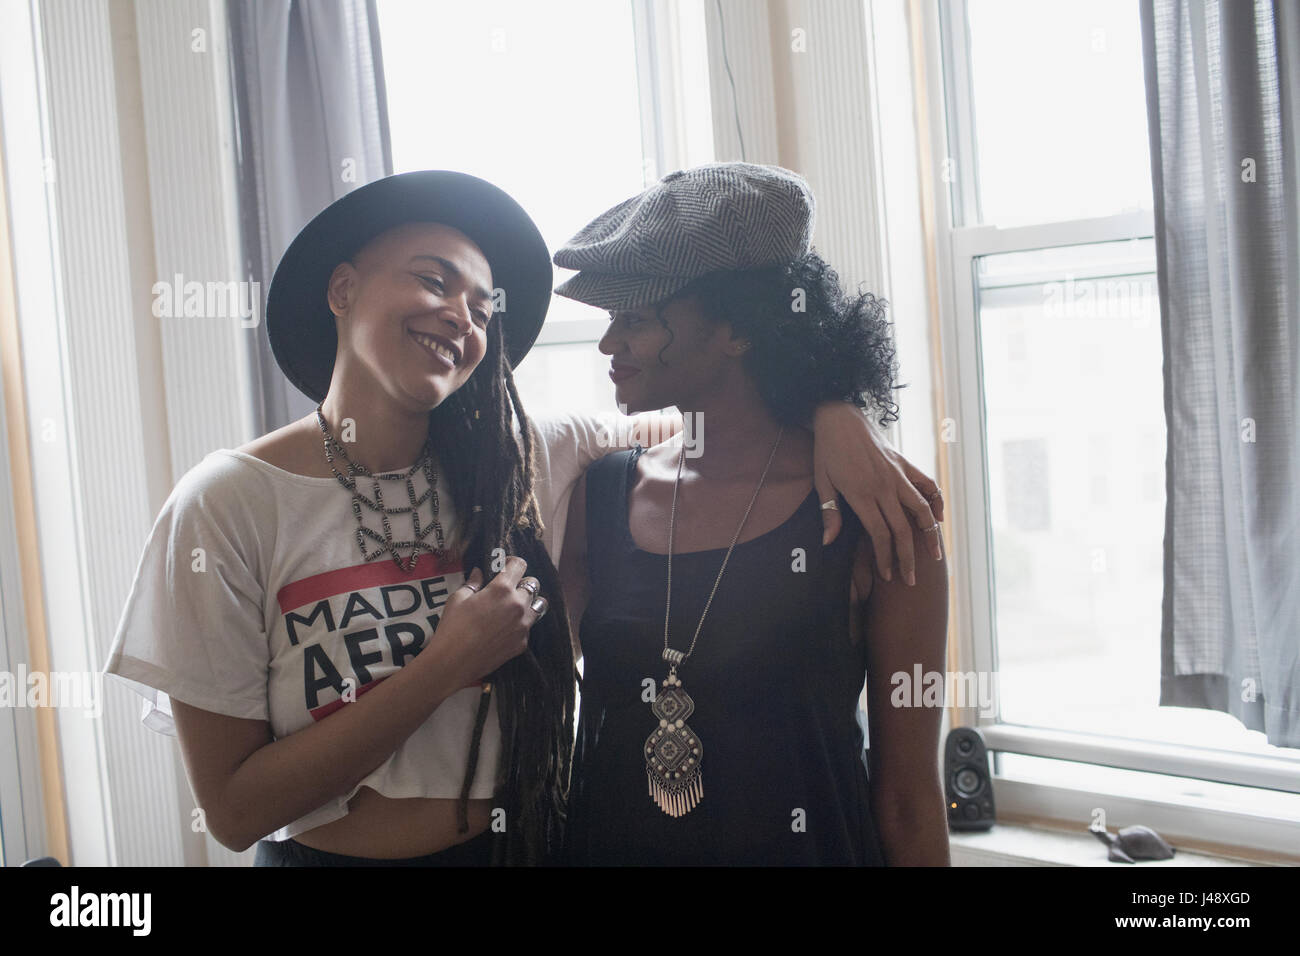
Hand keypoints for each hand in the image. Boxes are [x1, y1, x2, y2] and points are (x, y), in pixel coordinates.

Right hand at [436, 558, 546, 683]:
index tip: (506, 565)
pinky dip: (521, 624)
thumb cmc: (452, 627)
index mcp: (502, 589)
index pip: (520, 565)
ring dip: (529, 602)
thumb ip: (473, 583)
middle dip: (522, 582)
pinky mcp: (522, 643)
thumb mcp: (458, 599)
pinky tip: (506, 629)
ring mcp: (523, 625)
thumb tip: (479, 573)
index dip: (512, 562)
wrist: (453, 662)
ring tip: (514, 607)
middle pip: (533, 584)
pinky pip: (529, 627)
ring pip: (539, 606)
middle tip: (509, 588)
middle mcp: (518, 604)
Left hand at [812, 402, 943, 585]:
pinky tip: (938, 518)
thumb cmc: (827, 452)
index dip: (885, 558)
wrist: (839, 417)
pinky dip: (935, 501)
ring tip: (935, 556)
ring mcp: (897, 474)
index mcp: (862, 494)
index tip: (888, 576)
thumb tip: (828, 543)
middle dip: (908, 558)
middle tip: (911, 580)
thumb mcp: (822, 483)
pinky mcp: (904, 463)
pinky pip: (926, 484)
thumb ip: (829, 514)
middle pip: (902, 529)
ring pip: (921, 509)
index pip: (880, 534)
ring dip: (930, 535)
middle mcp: (884, 486)